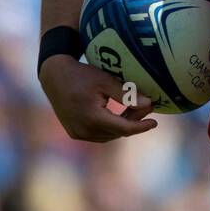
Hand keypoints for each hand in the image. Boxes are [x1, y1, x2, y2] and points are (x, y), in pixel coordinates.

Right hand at [39, 55, 157, 141]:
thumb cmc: (81, 75)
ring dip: (122, 125)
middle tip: (147, 107)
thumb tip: (148, 104)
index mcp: (92, 117)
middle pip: (117, 132)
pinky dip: (110, 127)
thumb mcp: (105, 80)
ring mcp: (78, 133)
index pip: (123, 128)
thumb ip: (126, 94)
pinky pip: (99, 134)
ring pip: (109, 135)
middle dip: (133, 121)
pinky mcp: (75, 133)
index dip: (141, 126)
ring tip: (134, 109)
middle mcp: (83, 130)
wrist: (54, 76)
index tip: (155, 122)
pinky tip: (119, 114)